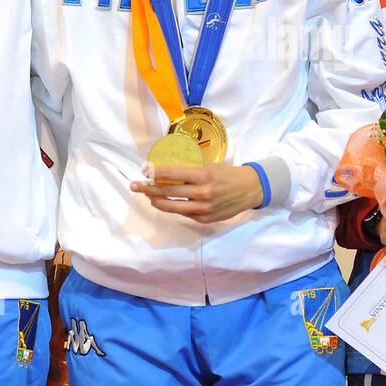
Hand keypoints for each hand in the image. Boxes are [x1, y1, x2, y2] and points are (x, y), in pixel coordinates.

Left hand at [131, 163, 263, 223]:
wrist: (249, 190)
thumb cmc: (228, 174)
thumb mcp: (210, 167)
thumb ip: (190, 172)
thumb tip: (166, 172)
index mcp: (203, 175)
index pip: (173, 173)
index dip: (155, 172)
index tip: (144, 170)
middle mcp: (202, 193)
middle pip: (168, 192)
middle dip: (148, 188)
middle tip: (135, 185)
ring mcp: (203, 208)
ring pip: (171, 206)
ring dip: (156, 200)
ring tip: (147, 195)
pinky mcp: (204, 219)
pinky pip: (183, 213)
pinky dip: (172, 207)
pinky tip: (164, 203)